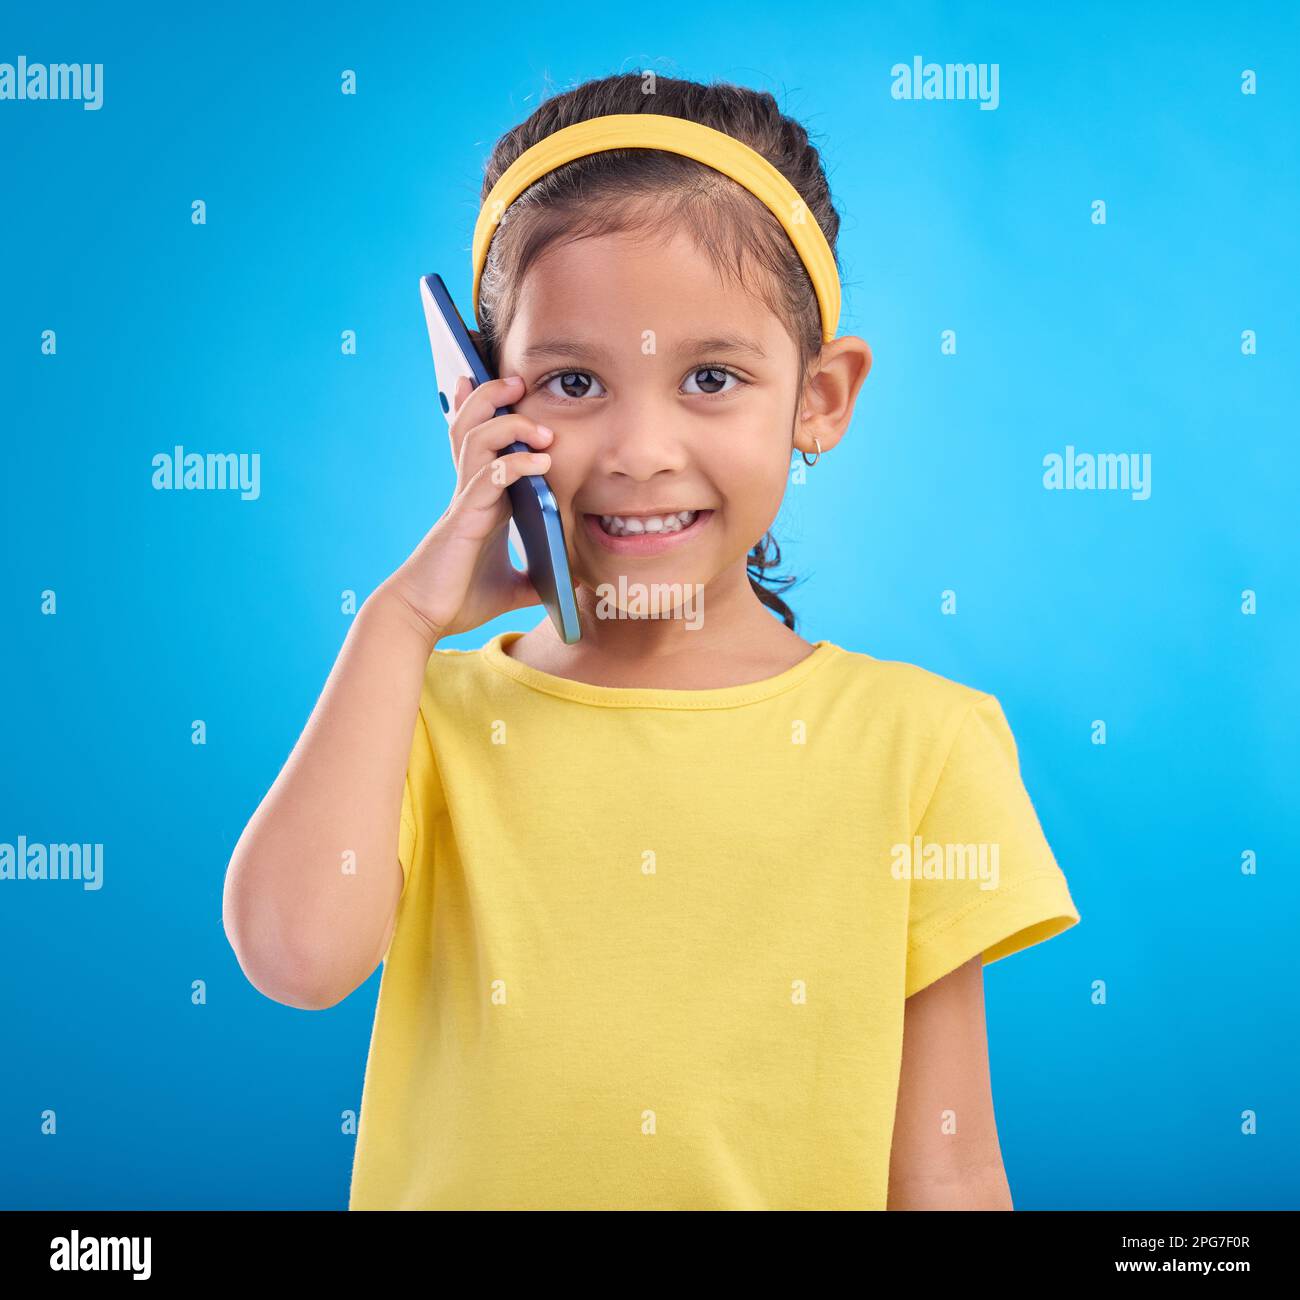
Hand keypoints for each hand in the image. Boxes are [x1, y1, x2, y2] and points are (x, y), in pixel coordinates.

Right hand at [380, 373, 554, 646]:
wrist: (424, 619)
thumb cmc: (459, 599)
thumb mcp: (512, 589)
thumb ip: (538, 578)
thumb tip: (572, 584)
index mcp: (481, 500)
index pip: (482, 442)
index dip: (488, 410)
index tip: (507, 386)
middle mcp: (470, 493)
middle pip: (474, 426)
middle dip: (494, 397)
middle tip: (519, 380)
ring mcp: (464, 502)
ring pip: (477, 441)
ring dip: (511, 425)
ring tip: (543, 427)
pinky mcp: (464, 519)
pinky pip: (488, 478)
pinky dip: (515, 464)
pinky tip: (541, 464)